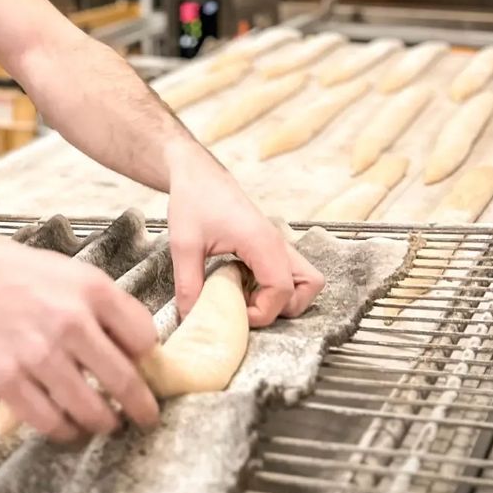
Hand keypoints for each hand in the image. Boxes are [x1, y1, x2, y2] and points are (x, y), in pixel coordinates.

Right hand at [0, 225, 160, 443]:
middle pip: (125, 381)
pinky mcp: (5, 378)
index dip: (148, 360)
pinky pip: (48, 421)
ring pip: (90, 410)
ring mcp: (37, 352)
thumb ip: (104, 308)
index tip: (147, 372)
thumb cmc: (16, 273)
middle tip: (145, 418)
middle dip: (140, 408)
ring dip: (103, 424)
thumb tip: (138, 352)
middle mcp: (69, 321)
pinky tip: (68, 427)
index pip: (144, 339)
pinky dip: (64, 431)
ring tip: (106, 424)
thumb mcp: (70, 274)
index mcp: (92, 290)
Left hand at [166, 147, 324, 326]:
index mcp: (262, 242)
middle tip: (248, 308)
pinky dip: (276, 287)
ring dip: (286, 298)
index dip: (262, 313)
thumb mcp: (184, 245)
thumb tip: (192, 319)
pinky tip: (244, 285)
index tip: (234, 314)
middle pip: (309, 286)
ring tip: (249, 298)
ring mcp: (278, 243)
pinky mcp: (271, 244)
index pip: (283, 290)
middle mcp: (278, 243)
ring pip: (306, 279)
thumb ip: (189, 285)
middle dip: (282, 308)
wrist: (197, 174)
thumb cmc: (193, 200)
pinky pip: (290, 272)